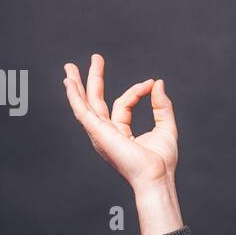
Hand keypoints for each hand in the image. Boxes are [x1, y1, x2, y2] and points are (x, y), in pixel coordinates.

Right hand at [63, 53, 178, 188]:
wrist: (157, 176)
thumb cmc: (162, 162)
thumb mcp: (166, 127)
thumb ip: (161, 105)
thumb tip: (157, 83)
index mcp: (121, 132)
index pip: (123, 103)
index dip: (137, 90)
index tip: (150, 83)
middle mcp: (107, 133)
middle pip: (97, 101)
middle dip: (94, 79)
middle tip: (95, 58)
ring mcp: (101, 134)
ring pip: (85, 105)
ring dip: (77, 85)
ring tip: (70, 68)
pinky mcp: (98, 133)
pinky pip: (82, 112)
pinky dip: (74, 97)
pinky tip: (69, 84)